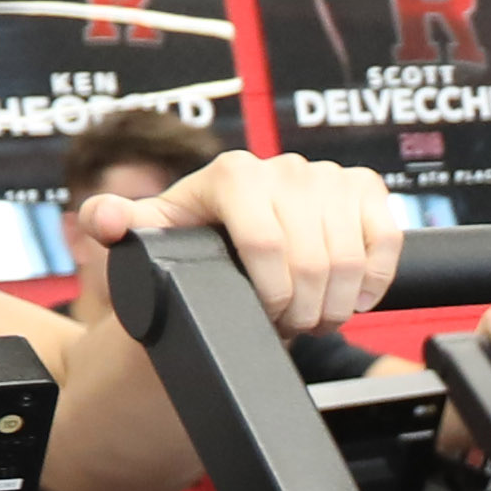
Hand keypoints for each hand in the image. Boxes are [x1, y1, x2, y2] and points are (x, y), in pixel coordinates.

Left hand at [84, 149, 402, 334]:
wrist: (240, 243)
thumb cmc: (196, 243)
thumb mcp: (155, 239)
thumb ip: (118, 226)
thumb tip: (103, 219)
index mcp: (232, 174)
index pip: (264, 242)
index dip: (270, 292)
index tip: (264, 313)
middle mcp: (283, 167)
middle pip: (311, 258)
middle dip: (303, 308)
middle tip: (289, 324)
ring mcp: (326, 176)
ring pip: (350, 257)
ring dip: (335, 303)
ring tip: (313, 315)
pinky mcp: (365, 188)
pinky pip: (386, 240)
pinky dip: (374, 280)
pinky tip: (351, 295)